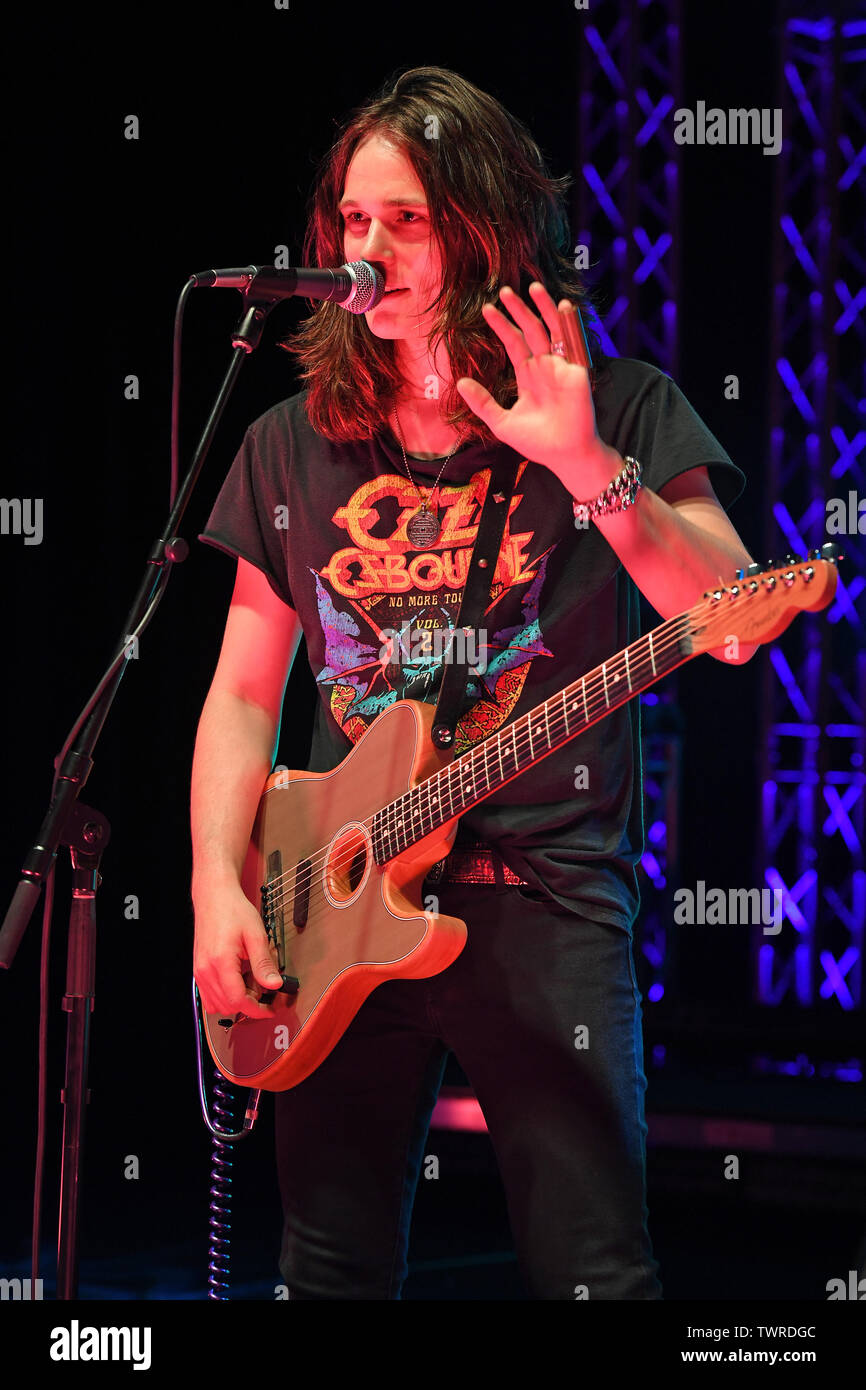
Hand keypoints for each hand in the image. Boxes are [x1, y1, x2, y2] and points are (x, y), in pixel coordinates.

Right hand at [193, 879, 282, 1019]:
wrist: (214, 897)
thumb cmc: (233, 910)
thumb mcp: (256, 934)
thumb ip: (264, 962)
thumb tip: (275, 984)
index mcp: (220, 962)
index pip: (237, 1000)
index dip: (256, 1010)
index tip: (270, 1009)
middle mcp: (205, 970)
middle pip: (228, 1006)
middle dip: (249, 1004)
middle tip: (265, 990)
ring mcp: (199, 972)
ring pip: (217, 1004)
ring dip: (236, 1001)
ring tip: (251, 982)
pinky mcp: (198, 970)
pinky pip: (209, 996)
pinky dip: (224, 996)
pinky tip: (237, 981)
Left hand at [455, 282, 619, 496]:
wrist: (563, 456)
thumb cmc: (536, 443)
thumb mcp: (502, 423)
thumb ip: (482, 403)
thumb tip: (460, 382)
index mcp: (528, 376)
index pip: (513, 344)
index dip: (501, 326)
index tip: (487, 310)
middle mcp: (545, 367)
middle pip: (531, 331)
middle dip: (519, 310)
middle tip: (504, 290)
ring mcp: (562, 367)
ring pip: (552, 330)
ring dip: (544, 309)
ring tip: (532, 287)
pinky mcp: (577, 372)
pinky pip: (574, 343)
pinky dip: (569, 325)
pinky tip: (562, 306)